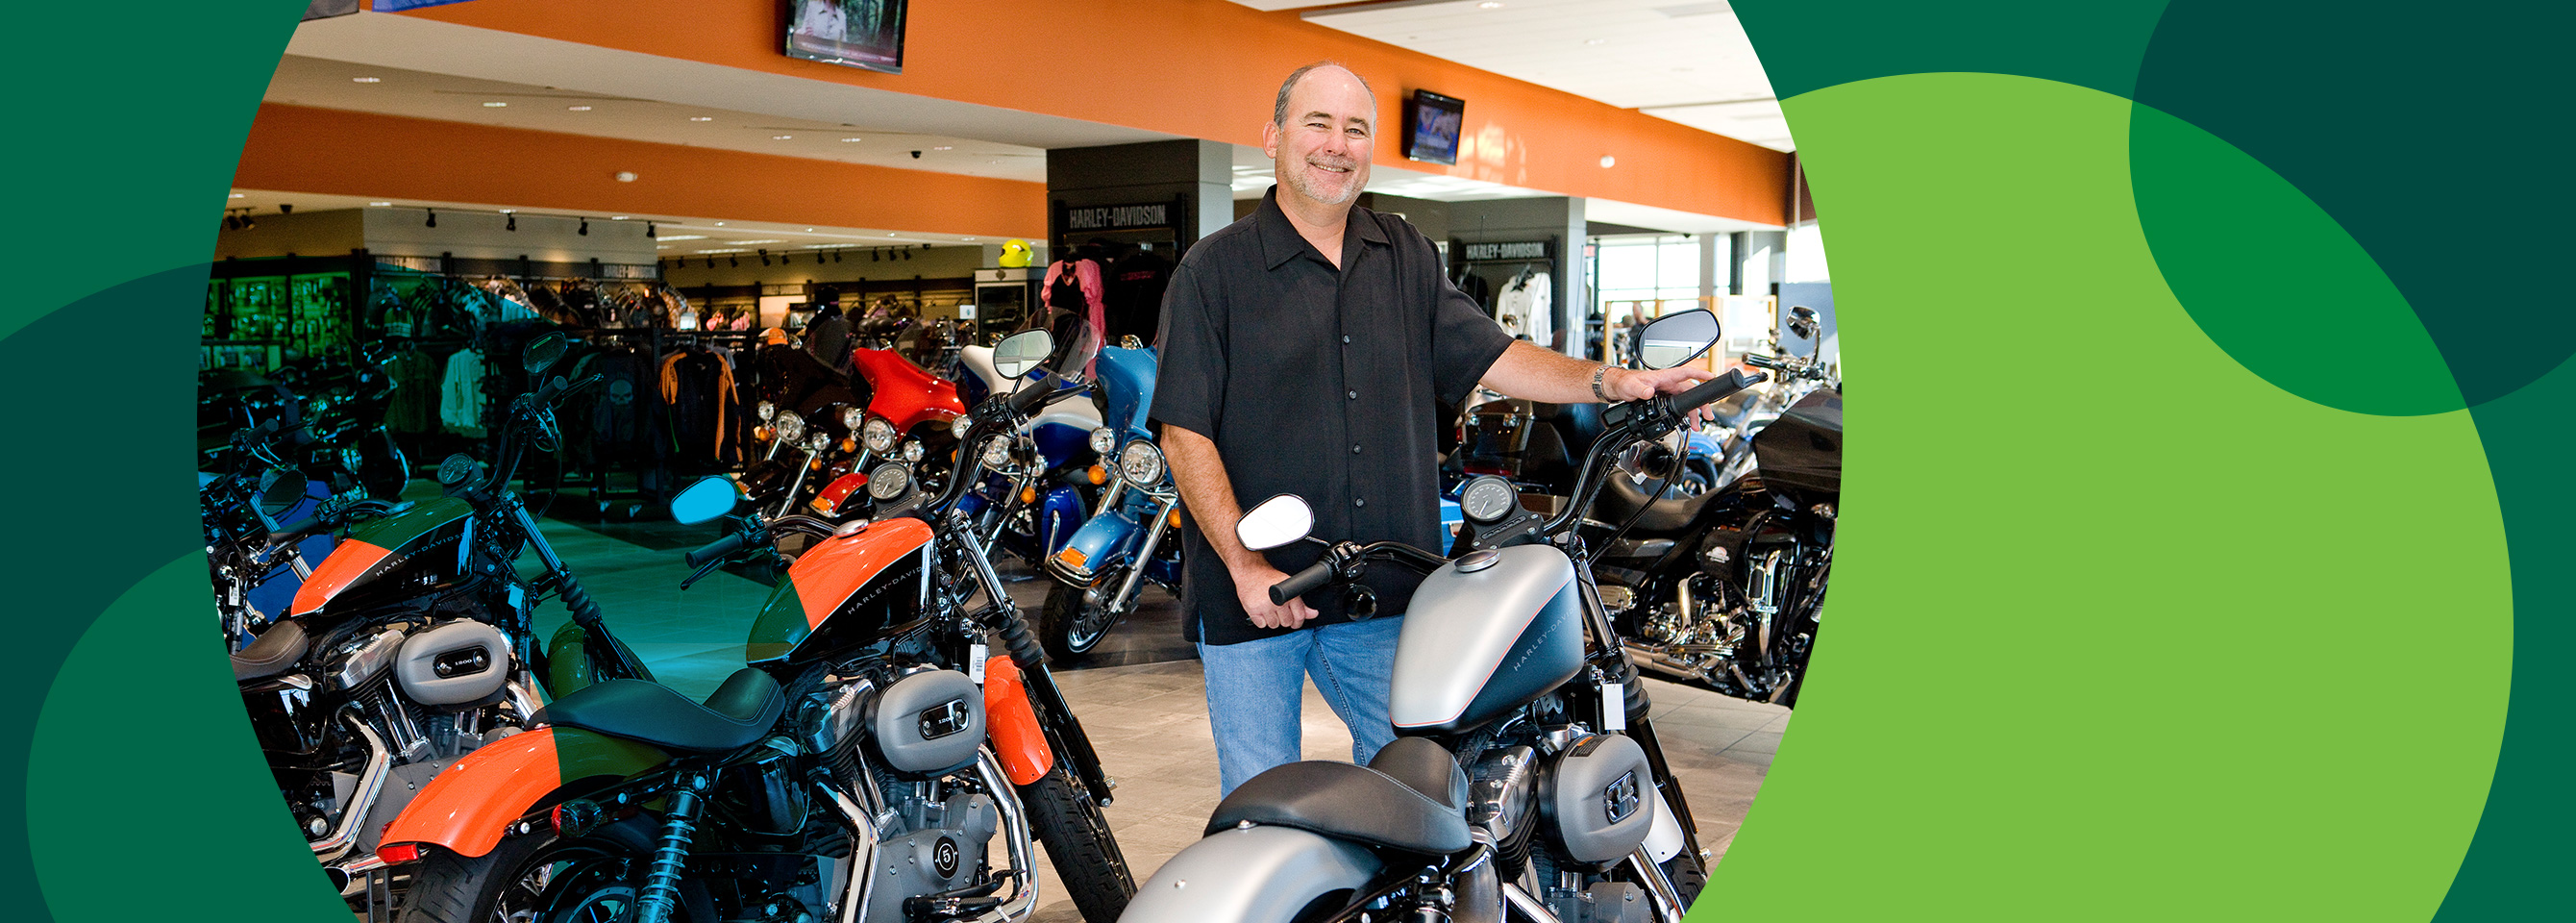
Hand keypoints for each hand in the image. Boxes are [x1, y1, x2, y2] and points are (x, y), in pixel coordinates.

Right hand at [1233, 562, 1317, 629]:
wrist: (1250, 571)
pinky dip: (1261, 620)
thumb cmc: (1268, 578)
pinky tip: (1261, 610)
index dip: (1298, 622)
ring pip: (1274, 625)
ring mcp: (1265, 606)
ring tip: (1269, 609)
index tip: (1295, 623)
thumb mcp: (1288, 586)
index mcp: (1289, 595)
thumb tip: (1313, 614)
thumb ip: (1301, 603)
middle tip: (1279, 610)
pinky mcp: (1253, 610)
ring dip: (1272, 620)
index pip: (1299, 616)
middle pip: (1286, 622)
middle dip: (1284, 619)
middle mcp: (1278, 601)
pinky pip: (1261, 625)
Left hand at [1607, 365, 1723, 425]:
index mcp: (1663, 376)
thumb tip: (1649, 392)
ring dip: (1692, 412)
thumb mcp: (1631, 386)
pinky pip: (1678, 405)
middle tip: (1708, 415)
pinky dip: (1683, 413)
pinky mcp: (1663, 398)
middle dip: (1700, 403)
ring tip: (1696, 424)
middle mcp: (1667, 383)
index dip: (1700, 375)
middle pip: (1690, 391)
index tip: (1711, 378)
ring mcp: (1666, 390)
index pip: (1685, 373)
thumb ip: (1640, 390)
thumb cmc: (1624, 383)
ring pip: (1684, 400)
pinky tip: (1685, 422)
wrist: (1617, 388)